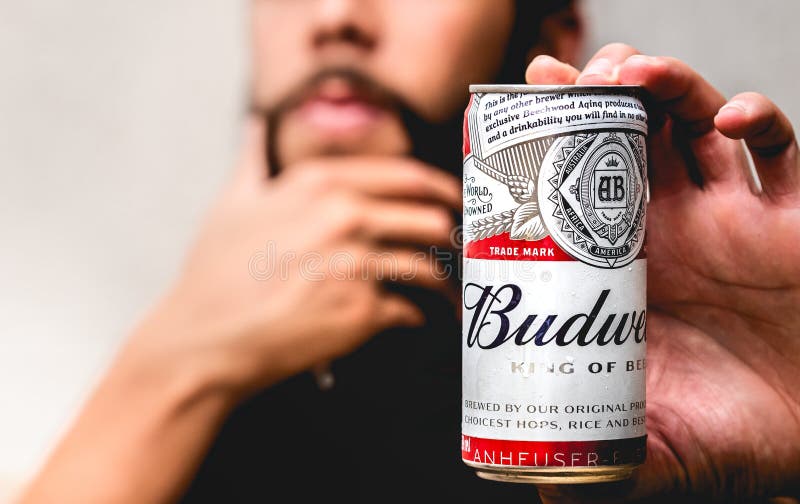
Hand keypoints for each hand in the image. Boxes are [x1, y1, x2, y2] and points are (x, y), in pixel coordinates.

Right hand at [131, 116, 460, 396]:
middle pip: (431, 219)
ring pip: (430, 267)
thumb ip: (254, 158)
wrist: (203, 340)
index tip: (458, 201)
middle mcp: (343, 216)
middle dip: (452, 237)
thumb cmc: (215, 274)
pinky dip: (416, 316)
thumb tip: (255, 123)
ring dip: (446, 284)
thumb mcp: (232, 203)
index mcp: (319, 184)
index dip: (443, 188)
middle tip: (458, 250)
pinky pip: (411, 309)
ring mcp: (355, 264)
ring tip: (450, 296)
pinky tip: (412, 318)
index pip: (407, 176)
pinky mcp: (361, 311)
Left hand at [527, 44, 799, 501]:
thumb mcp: (645, 444)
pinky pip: (781, 151)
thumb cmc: (723, 438)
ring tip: (630, 70)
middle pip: (624, 134)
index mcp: (620, 267)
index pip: (571, 186)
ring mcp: (729, 217)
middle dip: (593, 94)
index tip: (508, 112)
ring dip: (662, 84)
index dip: (543, 146)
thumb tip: (527, 478)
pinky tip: (732, 121)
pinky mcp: (790, 222)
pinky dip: (759, 121)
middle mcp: (669, 229)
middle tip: (561, 77)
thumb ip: (592, 456)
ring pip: (690, 123)